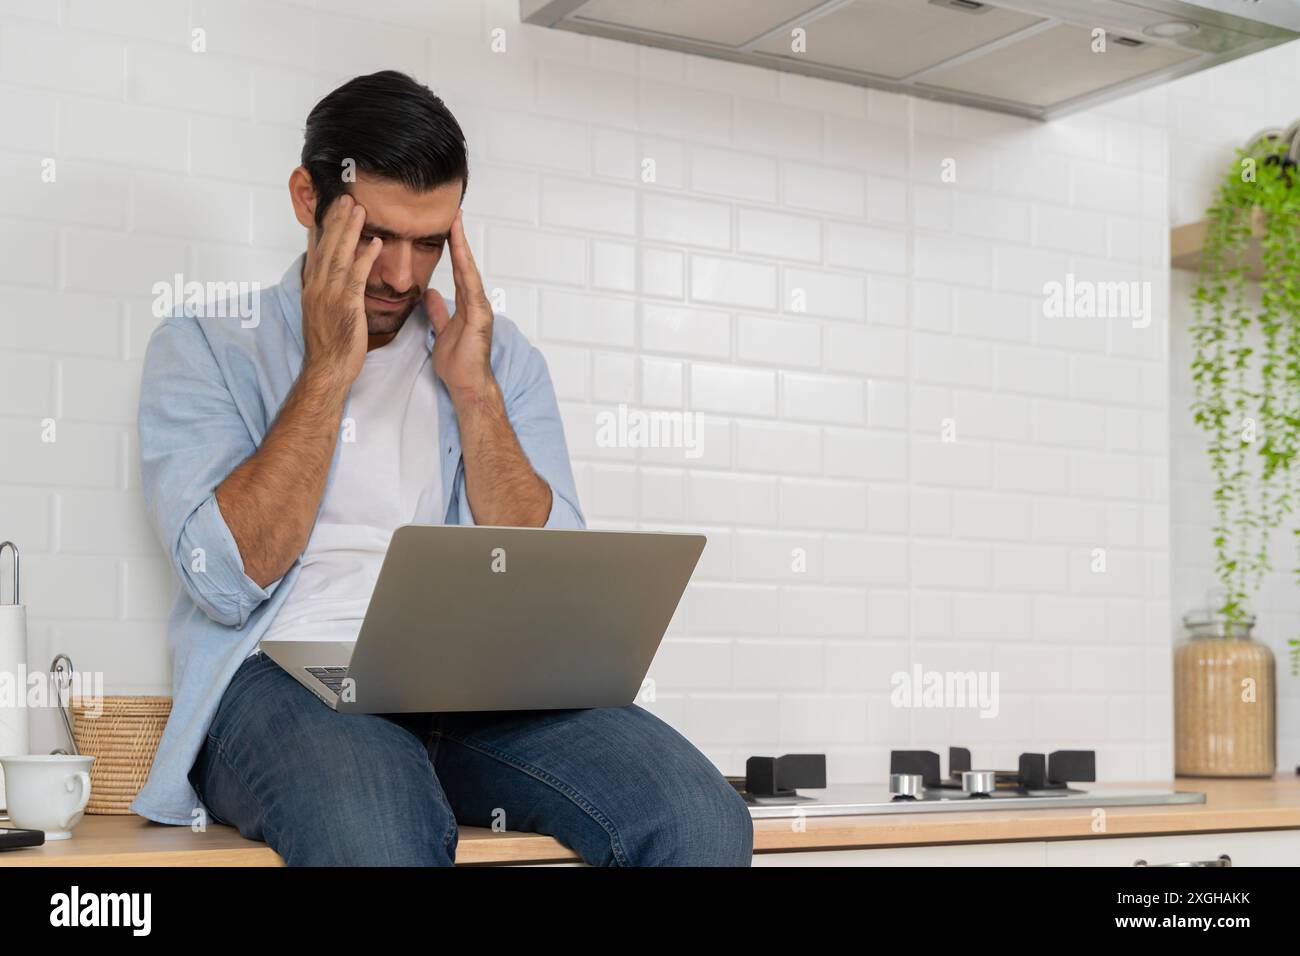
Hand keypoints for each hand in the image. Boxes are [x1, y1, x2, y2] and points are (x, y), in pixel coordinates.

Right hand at [300, 194, 381, 387]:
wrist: (327, 369)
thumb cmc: (329, 346)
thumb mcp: (322, 314)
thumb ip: (327, 292)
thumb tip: (331, 279)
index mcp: (312, 289)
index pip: (316, 251)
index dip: (324, 229)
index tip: (330, 209)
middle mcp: (317, 288)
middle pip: (326, 246)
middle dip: (336, 221)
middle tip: (345, 198)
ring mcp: (330, 295)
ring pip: (339, 255)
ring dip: (349, 230)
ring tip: (358, 209)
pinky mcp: (345, 305)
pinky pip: (355, 276)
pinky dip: (365, 257)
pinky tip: (375, 243)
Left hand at [424, 209, 495, 406]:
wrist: (468, 385)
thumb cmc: (458, 363)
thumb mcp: (441, 331)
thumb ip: (438, 311)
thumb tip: (430, 295)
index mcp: (466, 304)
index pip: (457, 270)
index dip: (452, 248)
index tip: (446, 226)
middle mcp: (476, 302)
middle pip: (466, 264)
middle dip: (460, 239)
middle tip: (454, 213)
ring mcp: (480, 308)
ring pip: (470, 271)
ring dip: (464, 248)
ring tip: (457, 225)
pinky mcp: (479, 317)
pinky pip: (472, 289)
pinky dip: (467, 271)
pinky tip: (462, 256)